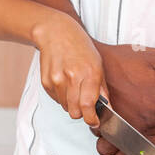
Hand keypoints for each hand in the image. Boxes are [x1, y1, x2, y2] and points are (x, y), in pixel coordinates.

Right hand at [32, 12, 106, 126]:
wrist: (56, 33)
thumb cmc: (80, 47)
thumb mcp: (98, 64)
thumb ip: (102, 89)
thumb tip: (108, 109)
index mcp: (89, 73)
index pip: (88, 107)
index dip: (92, 119)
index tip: (95, 121)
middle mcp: (72, 77)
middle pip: (75, 113)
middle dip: (81, 112)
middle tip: (85, 104)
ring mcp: (57, 80)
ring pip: (65, 107)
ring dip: (71, 103)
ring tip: (73, 87)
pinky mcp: (46, 81)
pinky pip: (56, 100)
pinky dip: (61, 96)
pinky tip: (64, 82)